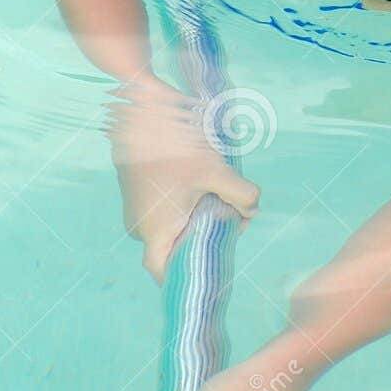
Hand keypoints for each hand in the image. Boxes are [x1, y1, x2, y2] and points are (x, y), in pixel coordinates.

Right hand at [108, 76, 258, 281]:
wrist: (140, 115)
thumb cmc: (173, 146)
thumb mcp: (214, 170)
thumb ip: (241, 194)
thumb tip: (253, 210)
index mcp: (154, 231)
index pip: (165, 271)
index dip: (187, 275)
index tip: (214, 265)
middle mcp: (141, 227)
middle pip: (174, 248)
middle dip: (205, 239)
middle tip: (234, 220)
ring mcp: (137, 211)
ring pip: (171, 228)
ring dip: (197, 220)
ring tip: (221, 200)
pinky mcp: (139, 196)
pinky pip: (163, 213)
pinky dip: (184, 208)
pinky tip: (203, 188)